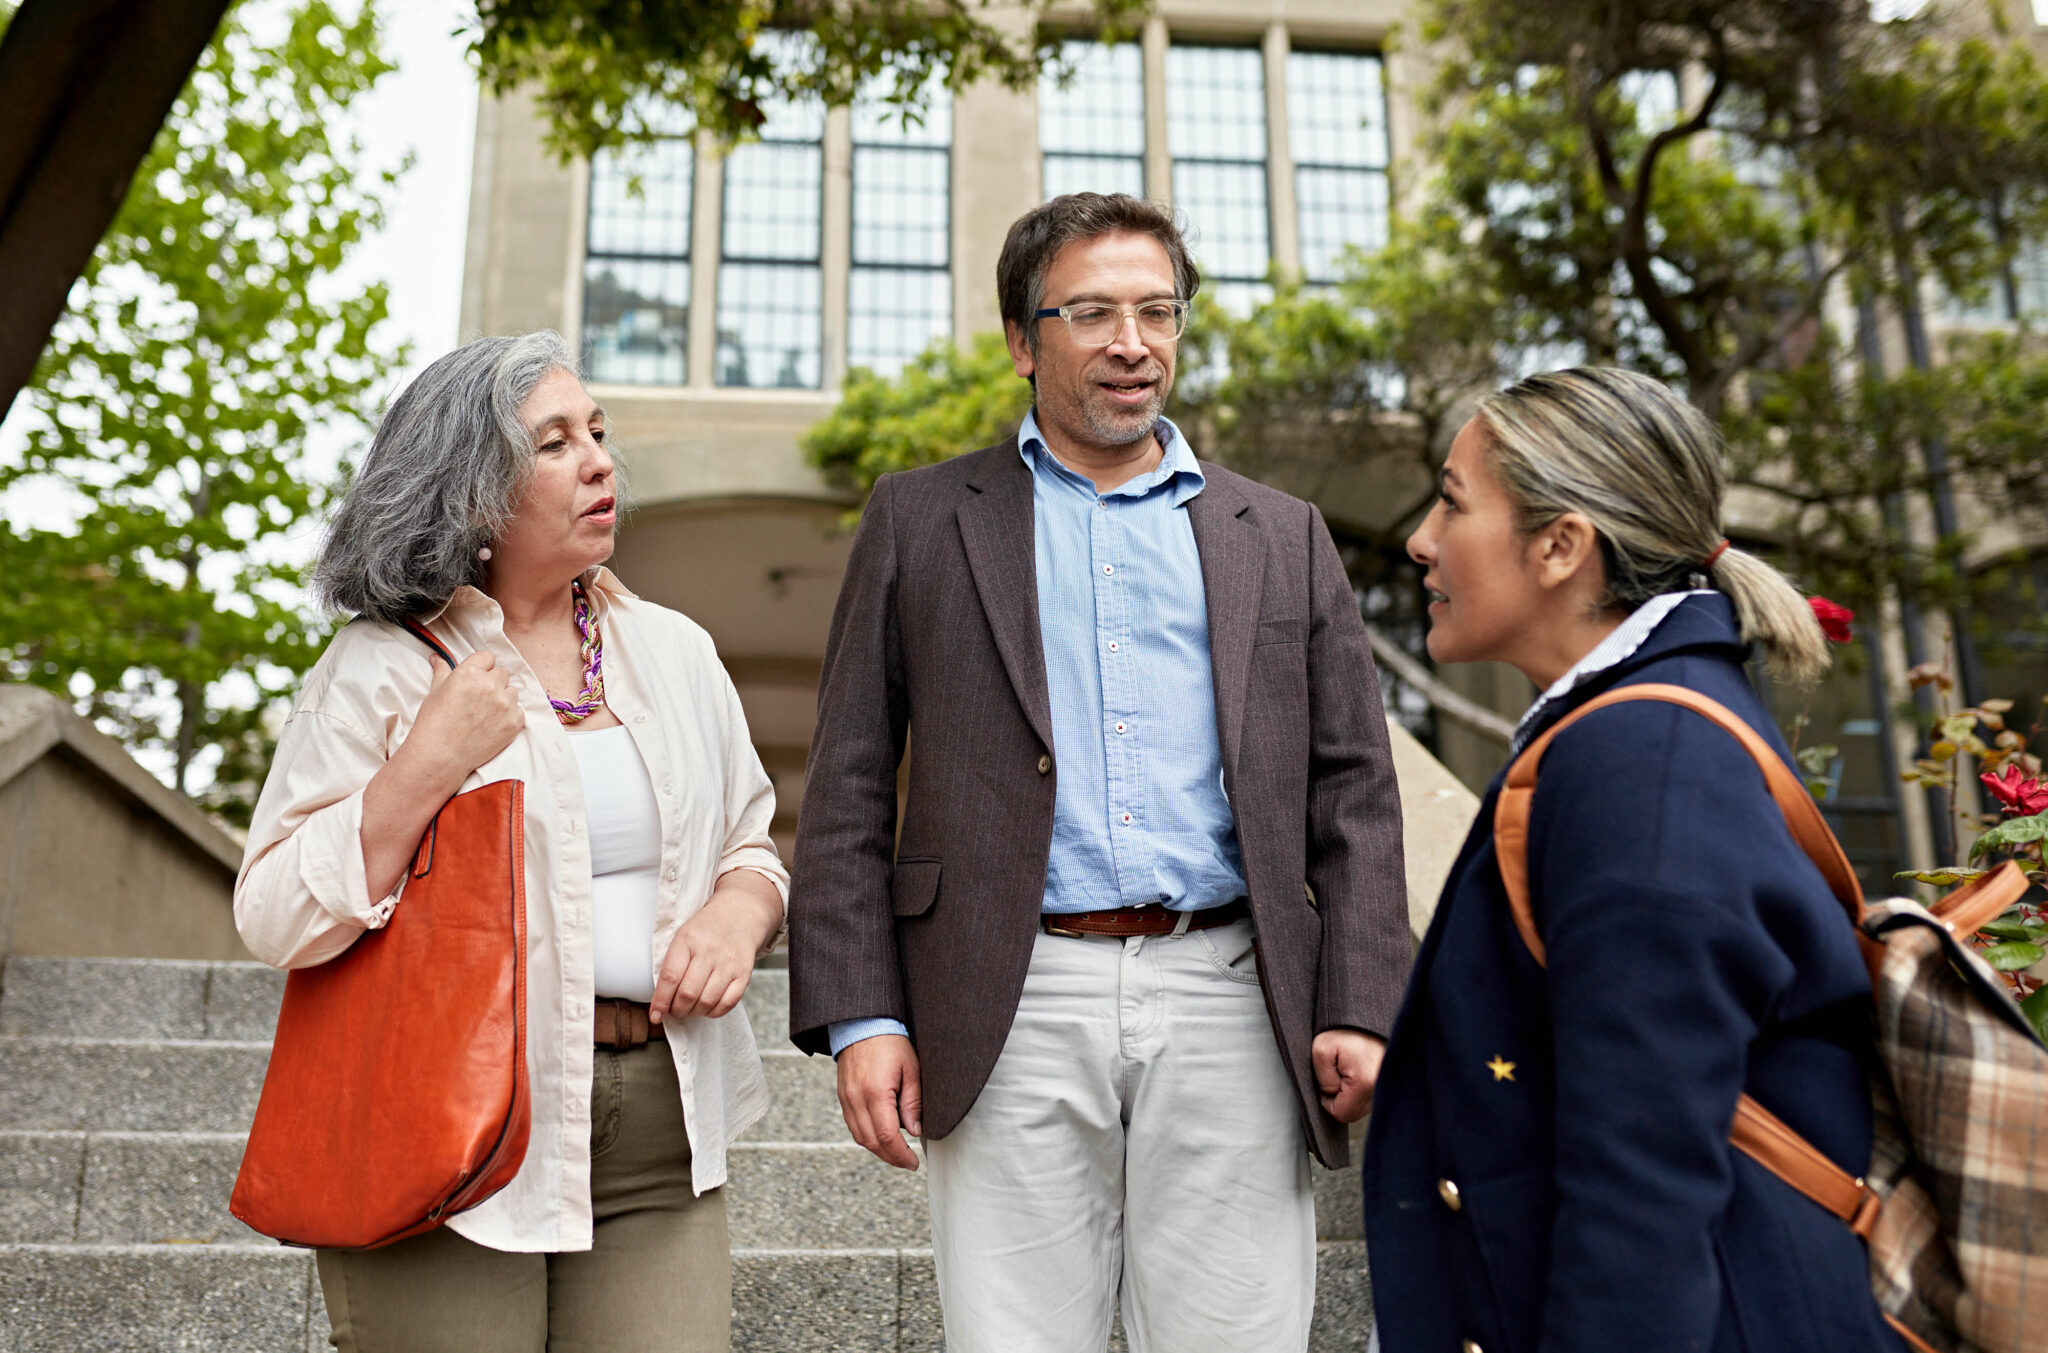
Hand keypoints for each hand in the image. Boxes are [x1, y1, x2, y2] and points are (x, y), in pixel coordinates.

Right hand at [409, 650, 522, 778]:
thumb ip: (442, 670)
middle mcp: (491, 684)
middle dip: (493, 682)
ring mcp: (505, 704)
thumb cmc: (433, 723)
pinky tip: (492, 724)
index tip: (477, 677)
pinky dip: (509, 716)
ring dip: (503, 698)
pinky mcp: (514, 722)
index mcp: (470, 672)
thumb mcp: (435, 691)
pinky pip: (518, 711)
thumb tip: (437, 657)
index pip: (487, 657)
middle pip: (502, 673)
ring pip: (512, 691)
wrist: (440, 755)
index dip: (482, 667)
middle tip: (479, 698)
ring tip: (485, 712)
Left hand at [650, 874, 779, 1022]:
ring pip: (707, 1002)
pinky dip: (714, 1012)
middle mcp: (709, 951)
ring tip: (691, 1007)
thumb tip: (660, 1000)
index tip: (655, 1015)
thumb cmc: (705, 930)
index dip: (661, 1001)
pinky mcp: (744, 973)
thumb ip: (671, 964)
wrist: (739, 915)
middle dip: (677, 1010)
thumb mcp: (683, 936)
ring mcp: (729, 963)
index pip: (670, 977)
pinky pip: (728, 1003)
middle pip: (688, 994)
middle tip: (674, 1010)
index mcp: (688, 940)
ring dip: (694, 1012)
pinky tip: (708, 1007)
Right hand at [836, 1034, 921, 1169]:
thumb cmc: (890, 1042)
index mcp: (875, 1093)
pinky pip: (852, 1125)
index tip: (913, 1163)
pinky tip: (881, 1137)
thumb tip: (915, 1131)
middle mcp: (856, 1099)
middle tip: (908, 1162)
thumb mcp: (911, 1068)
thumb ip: (913, 1102)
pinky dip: (866, 1137)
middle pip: (872, 1142)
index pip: (888, 1136)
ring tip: (897, 1152)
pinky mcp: (842, 1096)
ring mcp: (846, 1099)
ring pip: (860, 1137)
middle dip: (891, 1157)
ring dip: (878, 1150)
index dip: (901, 1155)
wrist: (861, 1023)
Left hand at [1313, 1027, 1386, 1123]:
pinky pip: (1371, 1096)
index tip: (1327, 1080)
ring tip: (1349, 1067)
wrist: (1366, 1011)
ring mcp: (1389, 1083)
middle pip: (1354, 1113)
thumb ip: (1323, 1081)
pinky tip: (1358, 1069)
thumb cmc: (1343, 1028)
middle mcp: (1382, 1086)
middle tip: (1338, 1071)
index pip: (1342, 1114)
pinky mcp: (1392, 1080)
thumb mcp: (1321, 1051)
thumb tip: (1331, 1096)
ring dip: (1351, 1093)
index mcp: (1365, 1082)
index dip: (1327, 1101)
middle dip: (1340, 1097)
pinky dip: (1361, 1088)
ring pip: (1363, 1106)